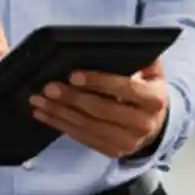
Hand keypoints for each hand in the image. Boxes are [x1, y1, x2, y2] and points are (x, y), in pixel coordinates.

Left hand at [30, 59, 168, 159]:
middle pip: (101, 110)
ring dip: (59, 113)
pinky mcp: (113, 151)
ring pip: (88, 127)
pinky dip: (61, 125)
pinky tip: (44, 115)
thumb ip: (138, 58)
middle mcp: (143, 124)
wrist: (156, 124)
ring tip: (38, 100)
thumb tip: (113, 43)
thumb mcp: (151, 71)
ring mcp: (128, 142)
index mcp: (154, 99)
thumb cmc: (147, 89)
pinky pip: (83, 138)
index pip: (124, 89)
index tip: (73, 75)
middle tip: (49, 87)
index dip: (98, 82)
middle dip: (72, 98)